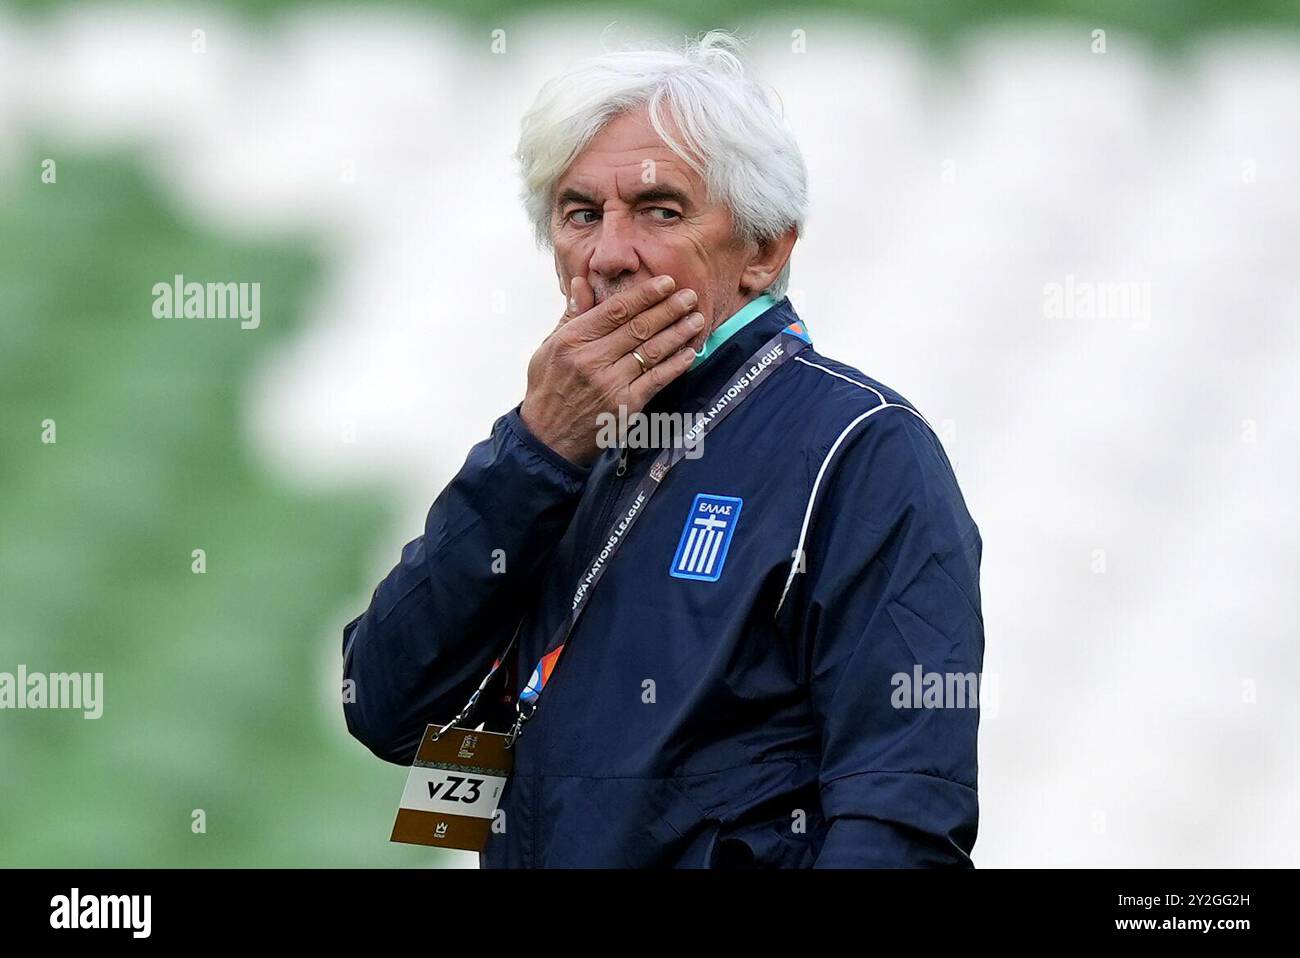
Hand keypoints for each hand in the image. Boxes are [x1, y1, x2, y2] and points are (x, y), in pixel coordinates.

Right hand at [519, 274, 703, 466]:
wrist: (548, 437)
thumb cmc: (548, 388)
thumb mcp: (549, 347)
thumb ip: (572, 316)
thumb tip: (582, 282)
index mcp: (573, 340)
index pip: (615, 310)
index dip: (644, 294)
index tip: (666, 283)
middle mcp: (592, 360)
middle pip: (638, 327)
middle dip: (669, 309)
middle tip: (690, 296)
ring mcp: (610, 383)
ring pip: (652, 351)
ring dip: (678, 334)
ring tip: (696, 320)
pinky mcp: (625, 405)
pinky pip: (656, 380)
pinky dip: (675, 365)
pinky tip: (689, 353)